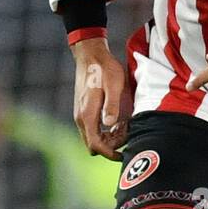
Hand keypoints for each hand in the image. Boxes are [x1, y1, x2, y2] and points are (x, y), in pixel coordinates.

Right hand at [72, 36, 130, 158]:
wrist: (90, 55)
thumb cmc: (104, 69)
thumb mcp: (114, 85)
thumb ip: (112, 105)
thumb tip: (110, 125)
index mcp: (87, 114)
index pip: (95, 145)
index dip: (109, 154)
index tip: (124, 154)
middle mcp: (81, 118)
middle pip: (93, 145)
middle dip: (111, 145)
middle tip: (127, 132)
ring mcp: (80, 115)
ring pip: (93, 138)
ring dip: (109, 137)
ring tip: (125, 125)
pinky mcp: (83, 111)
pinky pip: (93, 129)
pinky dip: (105, 130)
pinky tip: (118, 120)